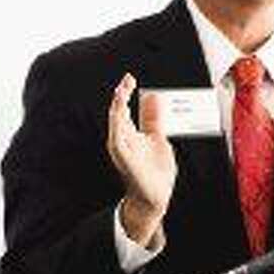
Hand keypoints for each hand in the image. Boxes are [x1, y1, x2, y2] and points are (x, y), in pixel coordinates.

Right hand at [106, 73, 176, 245]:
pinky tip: (120, 118)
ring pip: (115, 126)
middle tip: (126, 81)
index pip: (124, 109)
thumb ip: (153, 119)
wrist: (156, 196)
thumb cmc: (155, 169)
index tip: (129, 78)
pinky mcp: (125, 161)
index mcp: (130, 134)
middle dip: (120, 97)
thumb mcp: (157, 138)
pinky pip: (117, 143)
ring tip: (121, 94)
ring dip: (117, 109)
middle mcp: (123, 140)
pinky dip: (117, 130)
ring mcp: (123, 150)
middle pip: (118, 114)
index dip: (125, 93)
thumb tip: (152, 96)